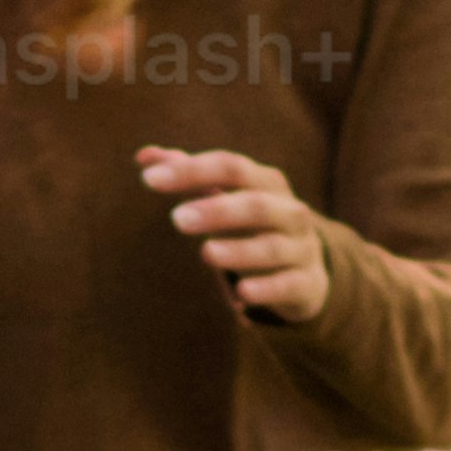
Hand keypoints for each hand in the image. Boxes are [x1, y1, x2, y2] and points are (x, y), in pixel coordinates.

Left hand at [143, 147, 338, 328]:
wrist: (307, 269)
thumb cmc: (254, 225)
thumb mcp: (229, 197)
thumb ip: (190, 175)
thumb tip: (143, 156)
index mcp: (267, 183)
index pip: (231, 168)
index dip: (192, 170)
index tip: (149, 179)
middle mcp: (289, 211)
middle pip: (256, 205)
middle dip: (218, 210)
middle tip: (177, 219)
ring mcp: (300, 248)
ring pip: (271, 247)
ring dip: (240, 250)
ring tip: (206, 253)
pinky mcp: (306, 284)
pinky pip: (288, 285)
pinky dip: (266, 289)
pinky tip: (240, 294)